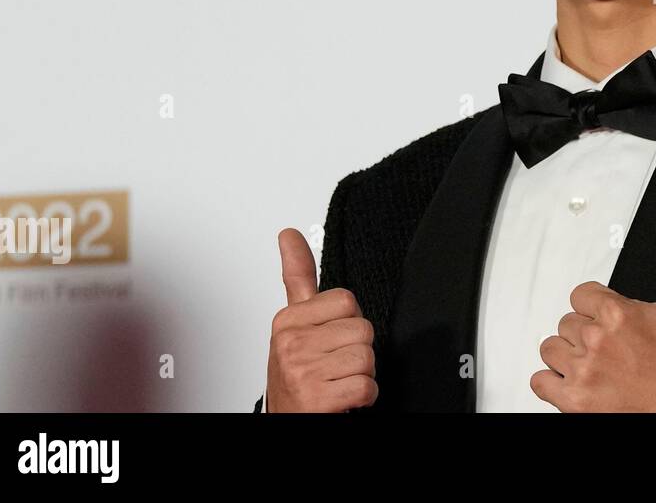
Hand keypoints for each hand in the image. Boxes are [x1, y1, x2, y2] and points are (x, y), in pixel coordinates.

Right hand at [265, 228, 377, 412]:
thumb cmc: (297, 376)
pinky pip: (366, 386)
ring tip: (336, 382)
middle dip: (357, 351)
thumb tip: (289, 233)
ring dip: (360, 376)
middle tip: (334, 366)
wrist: (289, 420)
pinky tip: (342, 399)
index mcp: (288, 321)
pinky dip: (363, 397)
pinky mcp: (318, 398)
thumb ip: (298, 276)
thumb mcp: (294, 323)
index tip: (328, 341)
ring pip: (367, 357)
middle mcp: (291, 343)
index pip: (347, 300)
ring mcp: (302, 370)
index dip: (347, 324)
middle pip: (362, 328)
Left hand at [531, 214, 655, 411]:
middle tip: (612, 346)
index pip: (581, 294)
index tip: (613, 320)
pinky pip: (540, 381)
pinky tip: (576, 380)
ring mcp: (583, 372)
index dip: (597, 306)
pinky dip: (553, 382)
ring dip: (569, 355)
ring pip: (551, 347)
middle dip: (587, 331)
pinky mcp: (574, 401)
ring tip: (595, 363)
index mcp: (618, 313)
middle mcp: (596, 340)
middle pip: (567, 321)